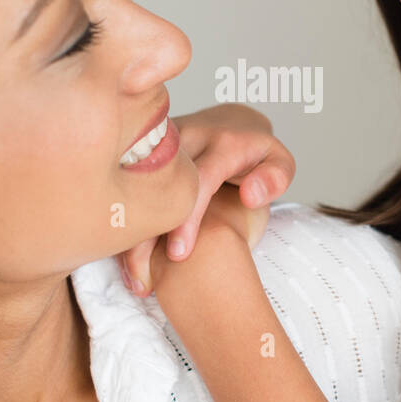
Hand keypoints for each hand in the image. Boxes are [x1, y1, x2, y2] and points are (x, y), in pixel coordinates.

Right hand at [117, 103, 292, 295]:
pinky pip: (126, 186)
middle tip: (144, 279)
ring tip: (132, 277)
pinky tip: (123, 260)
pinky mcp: (141, 151)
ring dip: (129, 234)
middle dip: (147, 234)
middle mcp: (185, 138)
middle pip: (158, 188)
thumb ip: (275, 178)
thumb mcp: (277, 162)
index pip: (200, 181)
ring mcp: (158, 144)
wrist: (228, 122)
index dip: (188, 220)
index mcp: (221, 144)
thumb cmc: (253, 155)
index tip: (179, 256)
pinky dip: (124, 223)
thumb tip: (250, 195)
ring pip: (134, 188)